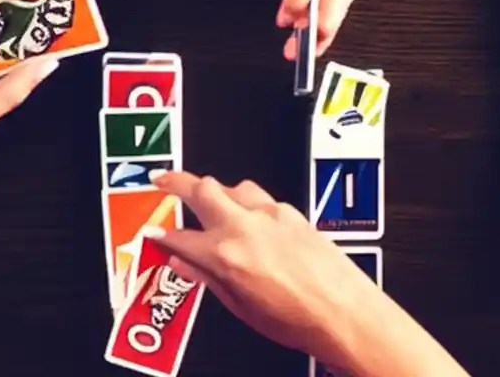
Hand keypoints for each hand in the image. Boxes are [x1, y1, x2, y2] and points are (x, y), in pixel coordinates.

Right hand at [148, 171, 393, 369]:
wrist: (345, 313)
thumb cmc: (300, 318)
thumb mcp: (240, 307)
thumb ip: (208, 278)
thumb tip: (184, 263)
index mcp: (225, 254)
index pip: (179, 237)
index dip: (161, 235)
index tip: (154, 234)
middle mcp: (245, 226)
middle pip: (201, 189)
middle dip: (177, 182)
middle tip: (162, 181)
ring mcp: (270, 214)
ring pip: (232, 186)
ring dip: (215, 190)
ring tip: (206, 199)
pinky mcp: (292, 212)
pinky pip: (260, 197)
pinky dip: (246, 202)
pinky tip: (248, 218)